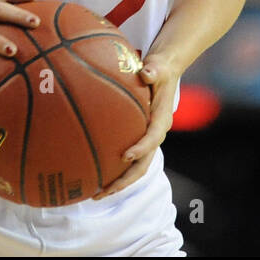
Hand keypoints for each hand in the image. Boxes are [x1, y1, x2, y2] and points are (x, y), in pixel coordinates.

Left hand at [94, 48, 181, 198]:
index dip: (141, 149)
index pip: (153, 138)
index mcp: (162, 119)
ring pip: (136, 167)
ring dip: (118, 182)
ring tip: (95, 193)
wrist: (166, 72)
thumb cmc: (160, 69)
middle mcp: (156, 134)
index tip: (125, 156)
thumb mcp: (158, 67)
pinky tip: (93, 173)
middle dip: (124, 180)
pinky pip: (128, 159)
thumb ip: (154, 71)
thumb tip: (146, 73)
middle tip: (103, 191)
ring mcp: (148, 139)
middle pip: (143, 164)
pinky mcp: (139, 138)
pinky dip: (113, 169)